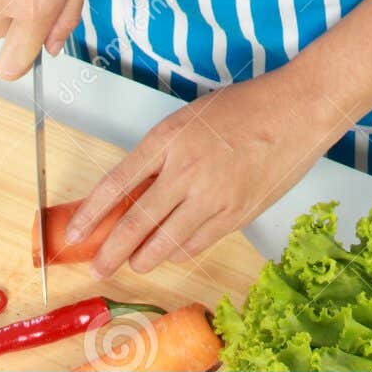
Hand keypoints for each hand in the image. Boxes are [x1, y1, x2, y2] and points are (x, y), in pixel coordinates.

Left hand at [63, 68, 338, 277]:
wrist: (297, 110)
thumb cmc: (247, 106)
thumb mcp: (191, 119)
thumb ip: (163, 153)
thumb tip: (135, 190)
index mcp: (169, 138)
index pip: (117, 183)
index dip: (91, 213)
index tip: (75, 233)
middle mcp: (185, 170)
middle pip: (136, 223)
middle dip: (111, 250)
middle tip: (98, 265)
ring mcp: (212, 196)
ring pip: (165, 242)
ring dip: (144, 258)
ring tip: (134, 262)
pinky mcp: (236, 215)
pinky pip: (197, 244)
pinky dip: (179, 251)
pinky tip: (173, 251)